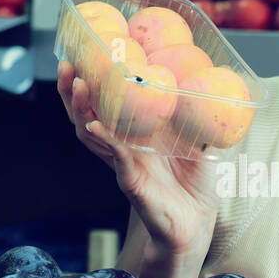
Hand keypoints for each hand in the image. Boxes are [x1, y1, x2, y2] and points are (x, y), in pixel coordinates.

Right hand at [56, 60, 220, 255]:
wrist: (197, 222)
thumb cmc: (194, 183)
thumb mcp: (198, 140)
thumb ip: (197, 115)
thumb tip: (210, 82)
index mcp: (134, 132)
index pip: (103, 103)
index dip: (90, 81)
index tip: (82, 55)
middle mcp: (122, 146)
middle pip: (85, 115)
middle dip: (72, 90)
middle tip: (68, 65)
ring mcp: (122, 163)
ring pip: (91, 134)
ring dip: (82, 109)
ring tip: (77, 86)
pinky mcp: (131, 181)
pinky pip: (115, 157)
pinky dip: (105, 140)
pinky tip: (95, 127)